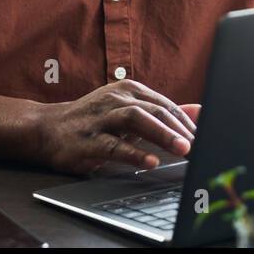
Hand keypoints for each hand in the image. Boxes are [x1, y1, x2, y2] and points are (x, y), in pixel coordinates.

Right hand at [32, 79, 199, 175]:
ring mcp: (101, 118)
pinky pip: (113, 145)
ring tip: (182, 148)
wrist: (46, 128)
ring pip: (136, 119)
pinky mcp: (87, 140)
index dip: (187, 121)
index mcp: (130, 90)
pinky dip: (133, 153)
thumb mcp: (130, 110)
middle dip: (180, 127)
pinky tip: (150, 162)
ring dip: (162, 134)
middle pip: (155, 109)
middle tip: (200, 143)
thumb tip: (200, 111)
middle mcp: (116, 99)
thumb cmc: (95, 120)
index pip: (166, 104)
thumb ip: (164, 112)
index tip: (207, 135)